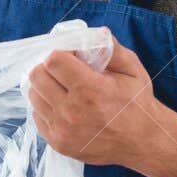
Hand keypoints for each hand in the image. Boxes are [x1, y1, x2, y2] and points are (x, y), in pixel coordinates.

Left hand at [26, 34, 164, 167]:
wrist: (142, 143)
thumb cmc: (138, 105)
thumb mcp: (133, 71)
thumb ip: (113, 50)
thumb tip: (97, 34)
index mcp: (90, 90)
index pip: (53, 60)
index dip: (61, 53)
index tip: (70, 57)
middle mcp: (72, 111)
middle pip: (38, 76)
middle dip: (49, 68)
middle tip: (63, 71)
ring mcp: (63, 130)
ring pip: (34, 96)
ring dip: (45, 87)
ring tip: (63, 88)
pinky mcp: (58, 143)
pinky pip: (37, 116)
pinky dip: (46, 107)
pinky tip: (63, 105)